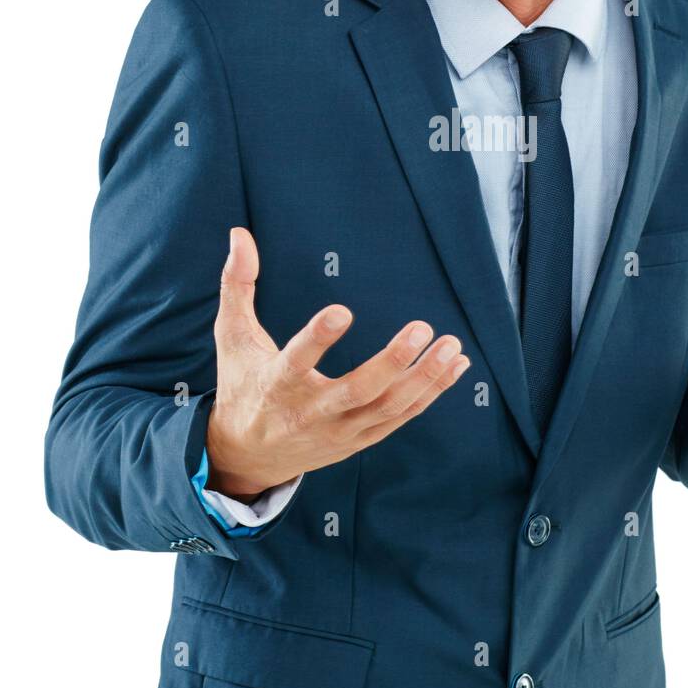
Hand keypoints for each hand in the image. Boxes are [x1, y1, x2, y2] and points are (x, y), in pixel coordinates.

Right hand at [205, 227, 469, 496]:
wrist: (248, 455)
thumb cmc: (242, 384)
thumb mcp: (232, 337)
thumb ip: (237, 285)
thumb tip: (239, 232)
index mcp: (276, 385)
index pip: (296, 362)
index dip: (318, 339)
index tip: (342, 310)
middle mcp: (310, 413)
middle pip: (357, 392)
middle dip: (392, 362)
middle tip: (423, 328)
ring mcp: (339, 432)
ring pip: (388, 408)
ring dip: (424, 378)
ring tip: (451, 345)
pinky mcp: (360, 441)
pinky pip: (401, 418)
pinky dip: (431, 393)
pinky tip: (455, 366)